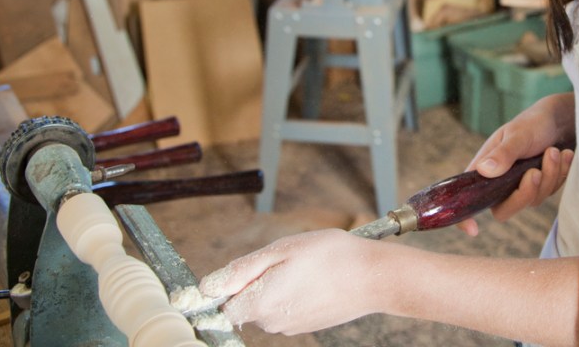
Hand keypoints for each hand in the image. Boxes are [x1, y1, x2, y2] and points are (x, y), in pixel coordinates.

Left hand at [198, 229, 382, 334]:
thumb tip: (206, 288)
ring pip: (268, 305)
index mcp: (261, 303)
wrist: (372, 277)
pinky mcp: (306, 325)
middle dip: (257, 282)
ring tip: (304, 267)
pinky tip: (315, 279)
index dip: (230, 284)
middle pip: (247, 304)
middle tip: (285, 259)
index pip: (224, 305)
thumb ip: (241, 270)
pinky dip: (294, 293)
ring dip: (277, 286)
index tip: (250, 267)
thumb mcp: (281, 250)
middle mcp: (272, 322)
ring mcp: (290, 326)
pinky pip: (287, 308)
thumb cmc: (329, 257)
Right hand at [459, 92, 575, 235]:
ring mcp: (521, 187)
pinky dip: (560, 174)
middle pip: (505, 209)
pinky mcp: (542, 188)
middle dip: (525, 193)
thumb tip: (483, 171)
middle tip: (535, 171)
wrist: (559, 120)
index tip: (473, 230)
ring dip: (548, 176)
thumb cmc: (532, 123)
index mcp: (485, 169)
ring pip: (533, 200)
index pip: (468, 198)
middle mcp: (500, 183)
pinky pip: (551, 192)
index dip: (465, 217)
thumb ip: (503, 153)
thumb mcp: (517, 134)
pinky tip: (564, 155)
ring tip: (555, 151)